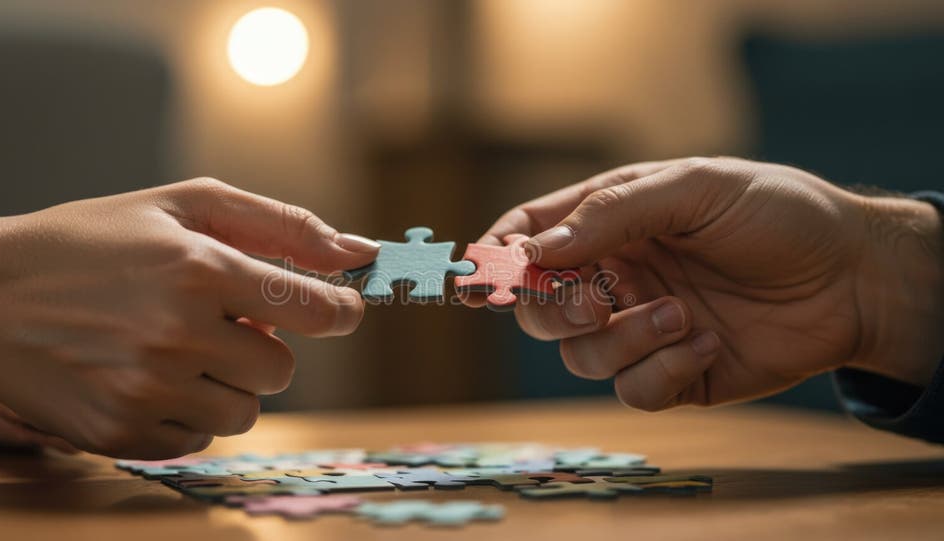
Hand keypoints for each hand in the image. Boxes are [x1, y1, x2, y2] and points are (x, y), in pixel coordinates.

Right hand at [0, 178, 378, 457]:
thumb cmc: (92, 240)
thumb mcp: (183, 204)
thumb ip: (278, 224)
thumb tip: (358, 251)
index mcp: (199, 268)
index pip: (312, 309)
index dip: (338, 311)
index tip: (340, 310)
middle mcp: (177, 334)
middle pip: (281, 370)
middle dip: (266, 348)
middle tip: (224, 324)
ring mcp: (147, 390)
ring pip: (245, 412)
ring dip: (230, 384)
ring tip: (183, 351)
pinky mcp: (121, 432)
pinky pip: (199, 440)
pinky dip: (189, 414)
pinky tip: (152, 379)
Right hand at [478, 158, 943, 410]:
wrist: (851, 277)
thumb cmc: (774, 214)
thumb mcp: (693, 187)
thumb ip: (609, 214)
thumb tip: (534, 251)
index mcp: (610, 224)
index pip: (529, 238)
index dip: (495, 258)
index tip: (477, 279)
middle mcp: (615, 276)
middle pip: (538, 308)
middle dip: (553, 310)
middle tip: (596, 302)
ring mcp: (640, 328)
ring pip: (580, 357)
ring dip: (624, 341)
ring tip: (681, 315)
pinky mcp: (672, 374)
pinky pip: (632, 392)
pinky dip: (662, 372)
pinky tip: (705, 342)